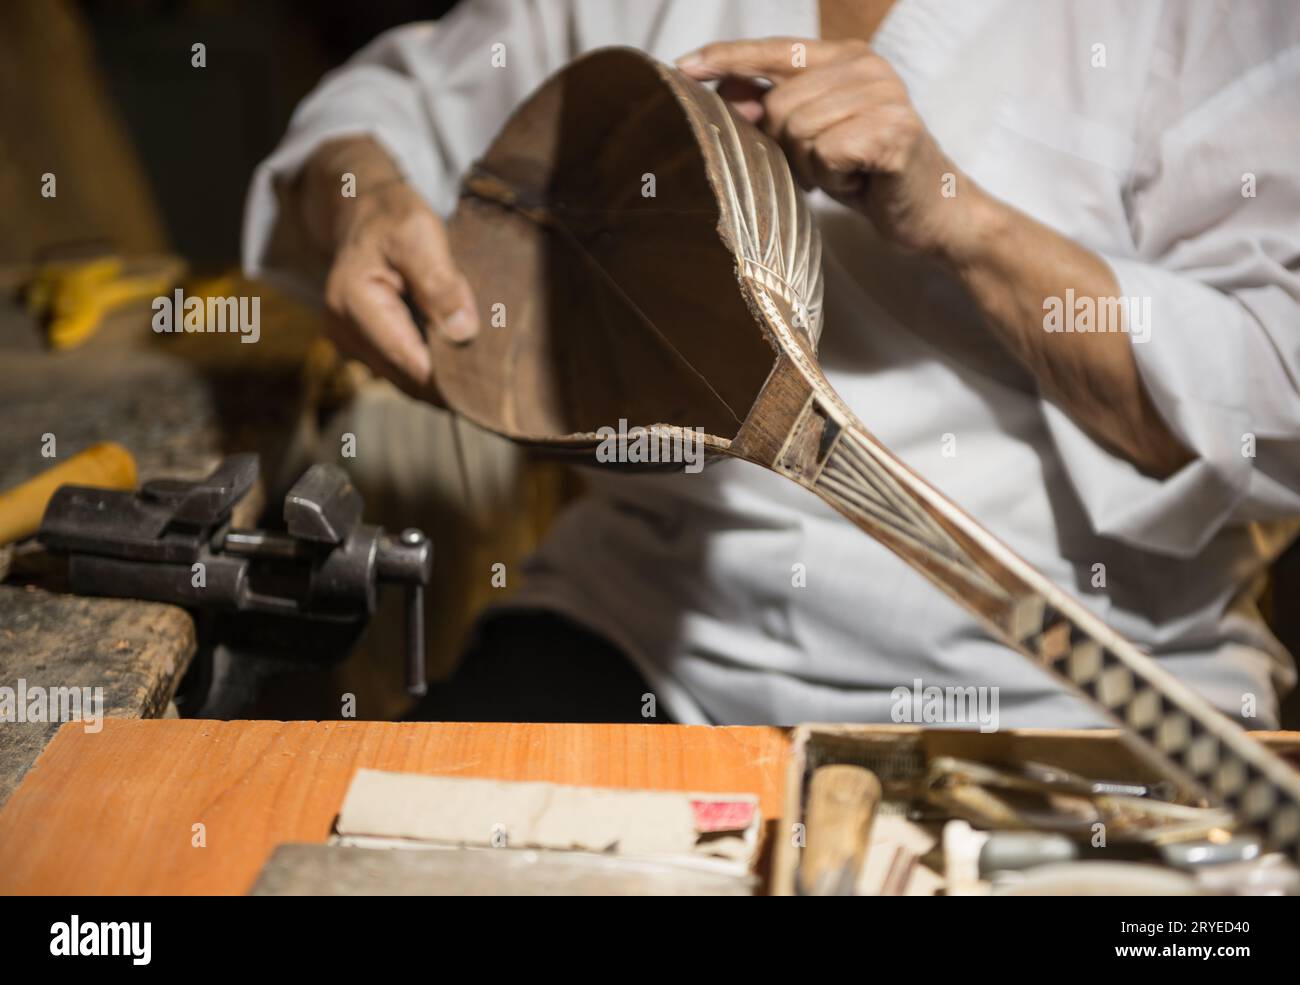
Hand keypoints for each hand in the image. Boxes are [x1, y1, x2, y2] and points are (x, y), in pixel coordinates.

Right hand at [299, 137, 477, 398]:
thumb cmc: (394, 219)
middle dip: (448, 375)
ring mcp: (350, 343)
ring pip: (408, 380)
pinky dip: (429, 363)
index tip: (491, 374)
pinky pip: (403, 369)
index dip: (451, 376)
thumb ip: (440, 282)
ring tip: (469, 347)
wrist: (366, 213)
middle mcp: (344, 331)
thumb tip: (463, 333)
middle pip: (410, 379)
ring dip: (440, 371)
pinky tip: (449, 344)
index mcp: (354, 303)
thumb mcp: (420, 234)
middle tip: (490, 364)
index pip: (411, 364)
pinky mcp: (362, 348)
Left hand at [677, 38, 971, 257]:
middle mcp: (868, 67)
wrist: (932, 213)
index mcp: (848, 58)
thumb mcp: (812, 141)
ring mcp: (884, 96)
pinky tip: (860, 182)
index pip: (777, 49)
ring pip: (799, 131)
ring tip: (845, 174)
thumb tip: (723, 90)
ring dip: (812, 167)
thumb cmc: (868, 176)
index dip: (728, 58)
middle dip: (789, 147)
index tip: (683, 67)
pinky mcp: (892, 132)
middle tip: (824, 167)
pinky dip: (833, 179)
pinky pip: (826, 154)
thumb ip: (772, 112)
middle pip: (779, 104)